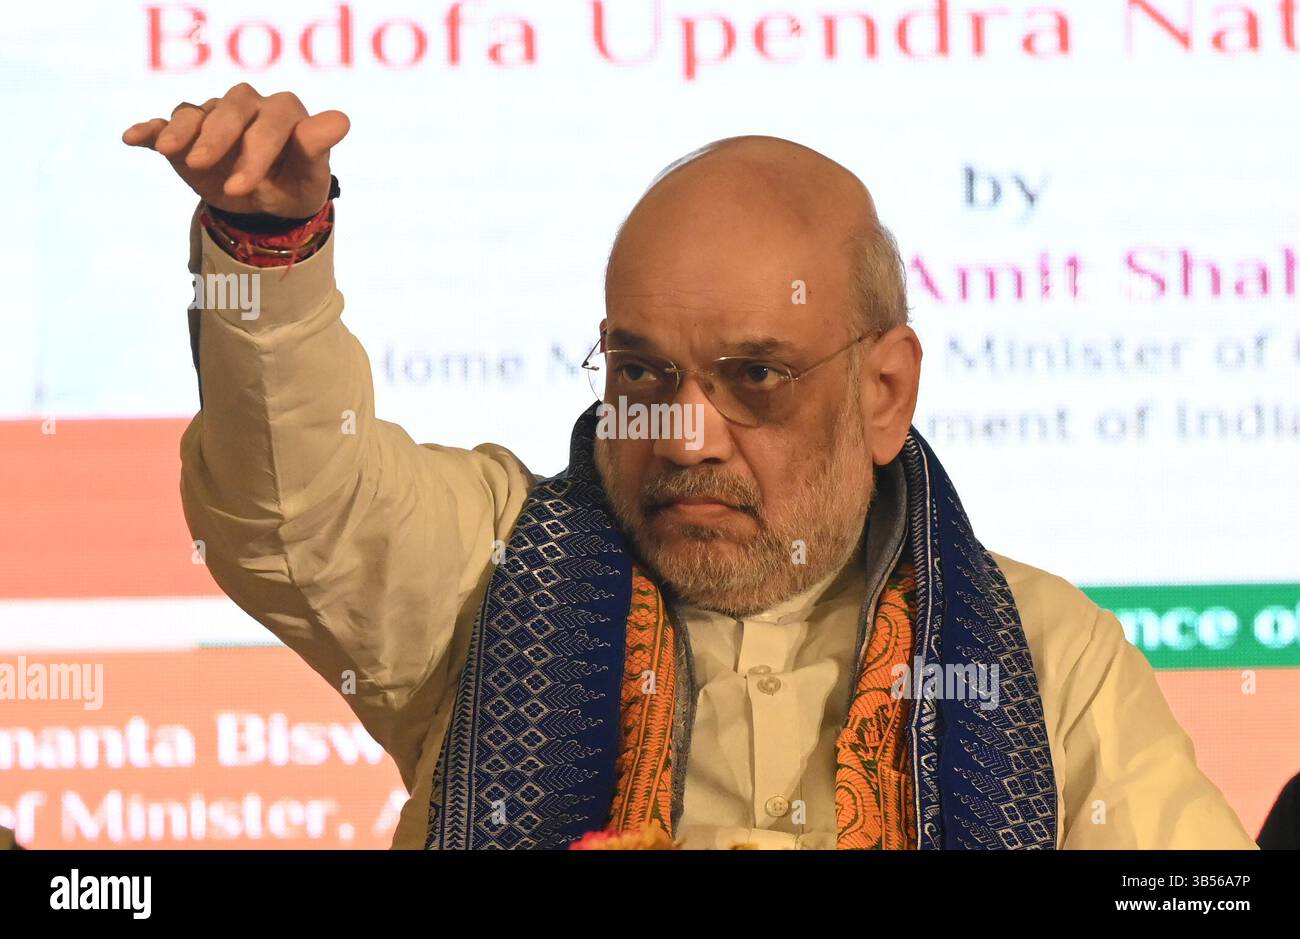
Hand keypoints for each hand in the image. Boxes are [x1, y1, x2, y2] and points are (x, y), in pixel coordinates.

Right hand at [122, 83, 349, 217]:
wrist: (268, 207)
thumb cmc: (294, 187)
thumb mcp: (310, 179)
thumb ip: (317, 149)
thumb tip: (340, 120)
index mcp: (284, 112)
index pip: (271, 121)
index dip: (255, 151)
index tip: (242, 186)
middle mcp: (248, 106)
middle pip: (229, 110)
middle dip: (216, 139)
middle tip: (201, 166)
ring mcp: (215, 116)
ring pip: (195, 112)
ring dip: (181, 131)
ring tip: (173, 153)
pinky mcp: (188, 131)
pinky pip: (164, 123)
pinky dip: (150, 130)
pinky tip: (134, 138)